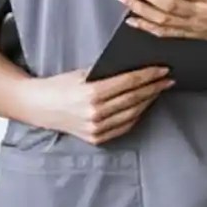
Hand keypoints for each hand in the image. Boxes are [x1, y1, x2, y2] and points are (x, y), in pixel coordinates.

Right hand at [20, 66, 172, 144]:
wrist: (39, 107)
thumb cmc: (58, 85)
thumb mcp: (80, 73)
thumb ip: (105, 73)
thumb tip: (132, 68)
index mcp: (91, 93)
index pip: (129, 83)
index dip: (148, 75)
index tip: (162, 69)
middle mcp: (96, 113)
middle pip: (134, 98)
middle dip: (154, 87)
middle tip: (167, 79)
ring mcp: (97, 128)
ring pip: (132, 114)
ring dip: (148, 102)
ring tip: (158, 91)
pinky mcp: (97, 138)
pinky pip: (123, 127)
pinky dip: (136, 116)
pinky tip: (143, 106)